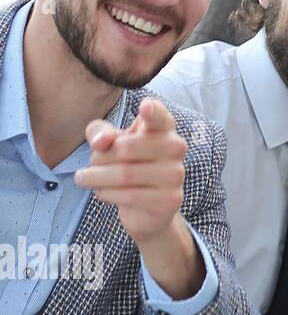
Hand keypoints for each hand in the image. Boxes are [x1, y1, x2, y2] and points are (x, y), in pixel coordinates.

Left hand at [76, 98, 189, 248]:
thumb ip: (100, 133)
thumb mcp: (109, 143)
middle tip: (91, 163)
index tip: (144, 106)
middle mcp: (175, 148)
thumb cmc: (126, 165)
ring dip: (95, 178)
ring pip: (123, 174)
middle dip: (99, 157)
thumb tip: (101, 141)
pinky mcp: (169, 200)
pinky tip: (103, 192)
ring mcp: (175, 175)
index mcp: (163, 128)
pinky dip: (106, 194)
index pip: (159, 117)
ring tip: (86, 178)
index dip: (153, 111)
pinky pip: (128, 196)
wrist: (146, 208)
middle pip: (125, 148)